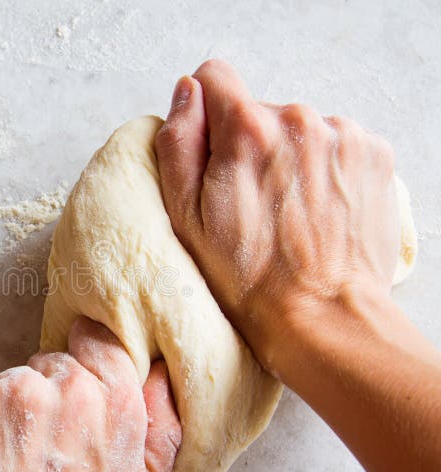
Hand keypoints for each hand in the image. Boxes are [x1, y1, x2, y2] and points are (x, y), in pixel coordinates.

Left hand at [0, 317, 180, 471]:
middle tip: (42, 447)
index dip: (85, 358)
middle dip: (48, 395)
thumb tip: (162, 372)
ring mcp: (17, 390)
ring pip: (13, 378)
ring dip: (10, 407)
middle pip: (53, 363)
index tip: (74, 383)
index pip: (100, 340)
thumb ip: (162, 426)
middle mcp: (70, 387)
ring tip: (11, 460)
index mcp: (117, 404)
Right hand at [155, 59, 399, 372]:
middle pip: (257, 109)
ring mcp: (342, 135)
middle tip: (248, 201)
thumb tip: (187, 92)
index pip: (214, 75)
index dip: (204, 114)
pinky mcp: (372, 153)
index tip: (211, 154)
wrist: (323, 315)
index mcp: (248, 132)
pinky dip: (320, 167)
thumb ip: (178, 142)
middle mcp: (300, 120)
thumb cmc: (247, 276)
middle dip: (247, 144)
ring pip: (296, 127)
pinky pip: (331, 141)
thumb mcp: (185, 217)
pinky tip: (314, 208)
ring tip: (285, 211)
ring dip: (286, 156)